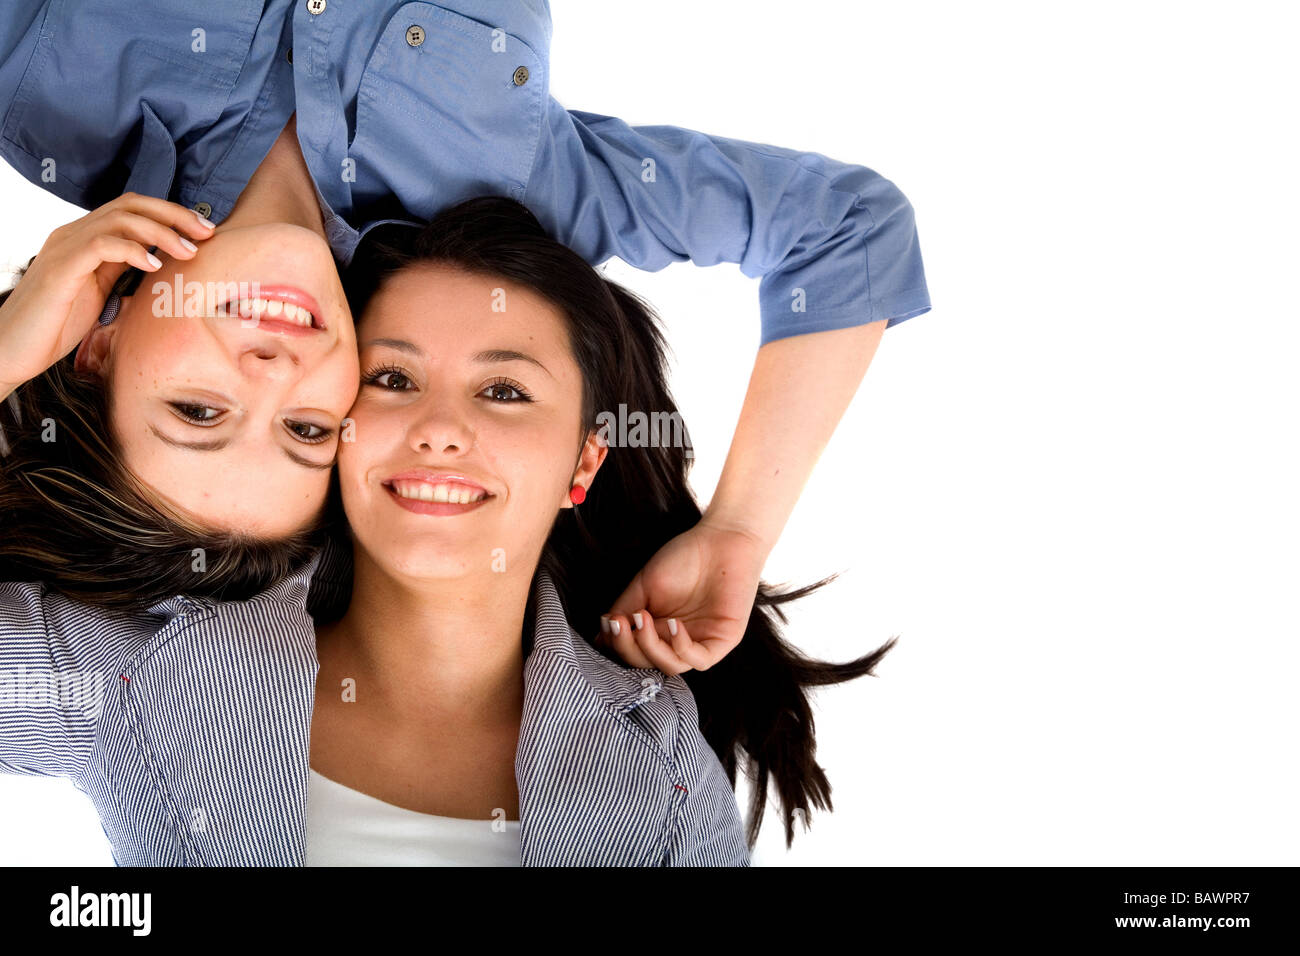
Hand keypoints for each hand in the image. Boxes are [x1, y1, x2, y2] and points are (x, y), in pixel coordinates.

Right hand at [0, 193, 213, 391]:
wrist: (13, 348)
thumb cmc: (56, 325)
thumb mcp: (99, 292)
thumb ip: (121, 271)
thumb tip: (160, 263)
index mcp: (85, 238)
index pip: (132, 209)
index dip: (170, 214)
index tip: (203, 230)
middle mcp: (73, 234)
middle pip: (130, 205)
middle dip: (174, 215)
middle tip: (207, 232)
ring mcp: (65, 248)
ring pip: (119, 220)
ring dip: (161, 232)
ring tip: (188, 251)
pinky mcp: (60, 268)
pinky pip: (102, 245)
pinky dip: (134, 251)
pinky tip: (155, 266)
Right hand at [596, 517, 769, 674]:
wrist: (722, 538)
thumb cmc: (684, 558)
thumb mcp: (645, 585)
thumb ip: (623, 609)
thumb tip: (600, 637)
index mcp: (658, 630)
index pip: (633, 651)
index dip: (618, 643)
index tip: (607, 621)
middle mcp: (676, 641)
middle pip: (647, 663)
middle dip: (628, 646)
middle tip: (621, 622)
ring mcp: (700, 643)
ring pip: (670, 666)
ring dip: (651, 647)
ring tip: (643, 620)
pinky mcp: (722, 641)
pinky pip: (699, 659)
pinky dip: (681, 648)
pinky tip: (672, 625)